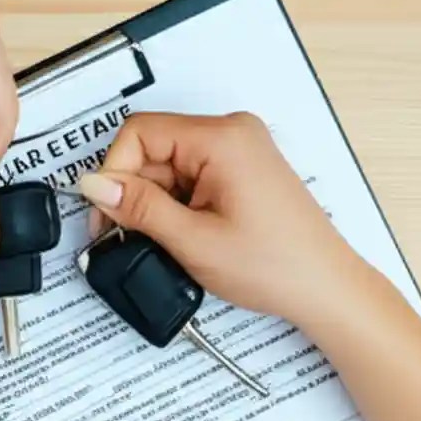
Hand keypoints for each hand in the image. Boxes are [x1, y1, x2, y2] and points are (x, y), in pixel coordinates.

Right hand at [77, 112, 379, 323]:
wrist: (325, 288)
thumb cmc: (276, 266)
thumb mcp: (192, 240)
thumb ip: (138, 207)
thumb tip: (94, 184)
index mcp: (222, 138)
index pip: (141, 132)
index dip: (115, 172)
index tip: (106, 212)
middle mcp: (232, 133)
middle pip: (153, 148)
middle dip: (134, 192)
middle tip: (125, 235)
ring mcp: (238, 150)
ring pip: (169, 165)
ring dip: (156, 203)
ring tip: (168, 243)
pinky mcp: (241, 169)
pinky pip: (190, 175)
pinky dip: (177, 204)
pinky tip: (184, 235)